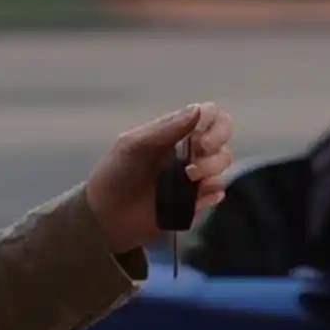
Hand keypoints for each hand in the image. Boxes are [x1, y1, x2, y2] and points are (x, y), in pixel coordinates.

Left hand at [86, 103, 233, 254]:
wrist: (106, 218)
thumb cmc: (115, 174)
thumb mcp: (134, 146)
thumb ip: (167, 128)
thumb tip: (199, 110)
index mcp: (174, 131)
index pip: (209, 115)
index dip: (213, 122)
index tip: (201, 138)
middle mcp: (188, 148)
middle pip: (222, 136)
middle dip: (217, 143)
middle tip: (199, 154)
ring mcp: (193, 174)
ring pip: (223, 162)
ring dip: (212, 168)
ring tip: (189, 180)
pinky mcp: (195, 199)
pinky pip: (218, 190)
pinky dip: (212, 192)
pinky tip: (196, 198)